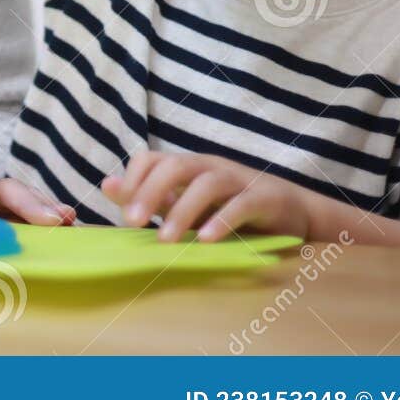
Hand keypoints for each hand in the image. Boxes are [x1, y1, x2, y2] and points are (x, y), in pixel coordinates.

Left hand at [102, 151, 315, 242]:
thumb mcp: (186, 204)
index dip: (133, 179)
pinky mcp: (265, 198)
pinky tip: (205, 240)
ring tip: (165, 239)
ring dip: (182, 211)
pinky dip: (222, 221)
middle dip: (150, 192)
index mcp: (188, 167)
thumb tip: (107, 186)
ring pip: (207, 184)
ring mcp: (239, 179)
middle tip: (133, 223)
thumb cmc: (231, 209)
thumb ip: (150, 196)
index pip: (152, 158)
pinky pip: (241, 205)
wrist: (292, 214)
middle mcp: (210, 167)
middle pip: (176, 165)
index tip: (123, 213)